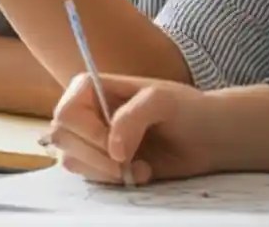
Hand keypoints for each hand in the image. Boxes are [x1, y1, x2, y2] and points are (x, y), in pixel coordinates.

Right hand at [45, 73, 222, 185]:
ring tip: (139, 166)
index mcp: (90, 87)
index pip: (66, 113)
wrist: (207, 137)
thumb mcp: (162, 100)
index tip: (116, 146)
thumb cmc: (186, 108)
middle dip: (95, 157)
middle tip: (126, 161)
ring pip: (71, 161)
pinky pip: (88, 177)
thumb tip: (112, 150)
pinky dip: (112, 180)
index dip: (87, 134)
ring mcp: (90, 139)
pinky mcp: (100, 162)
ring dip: (105, 171)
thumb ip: (132, 117)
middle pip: (61, 138)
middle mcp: (85, 112)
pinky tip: (140, 172)